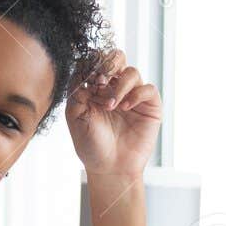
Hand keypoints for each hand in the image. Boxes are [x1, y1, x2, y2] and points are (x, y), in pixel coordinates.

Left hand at [66, 47, 161, 179]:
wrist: (110, 168)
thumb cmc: (91, 145)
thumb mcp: (75, 115)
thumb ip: (76, 89)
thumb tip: (82, 66)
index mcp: (96, 87)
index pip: (97, 61)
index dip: (93, 63)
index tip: (89, 77)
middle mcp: (115, 88)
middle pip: (117, 57)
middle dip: (109, 63)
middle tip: (101, 78)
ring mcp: (133, 96)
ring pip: (132, 71)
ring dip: (119, 85)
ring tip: (110, 105)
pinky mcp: (149, 106)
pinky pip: (147, 88)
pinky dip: (136, 94)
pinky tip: (125, 107)